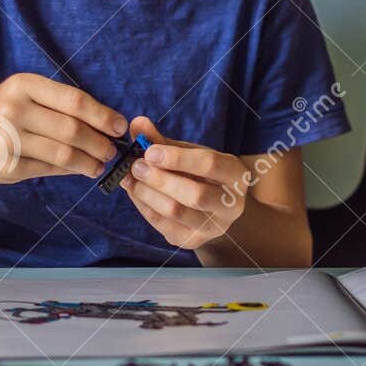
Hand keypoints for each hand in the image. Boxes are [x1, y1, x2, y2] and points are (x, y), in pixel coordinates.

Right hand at [0, 73, 125, 183]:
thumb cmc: (1, 113)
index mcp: (24, 85)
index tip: (119, 126)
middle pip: (72, 129)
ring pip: (63, 153)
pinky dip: (70, 171)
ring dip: (89, 161)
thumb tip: (106, 122)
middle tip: (112, 151)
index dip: (103, 115)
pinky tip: (79, 170)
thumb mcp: (24, 96)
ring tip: (99, 164)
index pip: (74, 101)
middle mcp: (14, 109)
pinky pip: (49, 169)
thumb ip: (58, 105)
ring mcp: (8, 139)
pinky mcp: (6, 165)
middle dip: (99, 143)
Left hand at [119, 116, 252, 250]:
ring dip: (147, 194)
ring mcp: (213, 227)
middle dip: (160, 179)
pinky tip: (135, 193)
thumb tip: (137, 124)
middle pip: (195, 194)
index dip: (177, 158)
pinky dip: (144, 207)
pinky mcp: (193, 241)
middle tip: (135, 166)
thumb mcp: (186, 153)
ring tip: (130, 179)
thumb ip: (162, 140)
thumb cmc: (199, 173)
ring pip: (176, 212)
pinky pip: (163, 225)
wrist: (211, 206)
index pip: (210, 164)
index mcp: (236, 174)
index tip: (150, 151)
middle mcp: (232, 205)